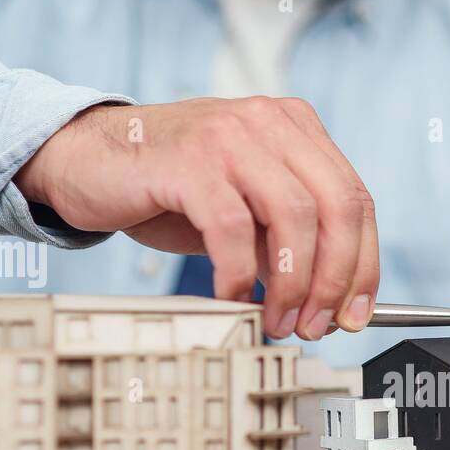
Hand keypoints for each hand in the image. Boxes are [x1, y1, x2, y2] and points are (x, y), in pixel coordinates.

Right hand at [14, 98, 378, 339]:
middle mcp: (270, 123)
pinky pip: (233, 230)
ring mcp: (231, 136)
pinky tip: (232, 299)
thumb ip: (288, 243)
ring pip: (294, 218)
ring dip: (292, 285)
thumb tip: (331, 302)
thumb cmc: (169, 189)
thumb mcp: (245, 213)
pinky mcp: (189, 161)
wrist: (86, 160)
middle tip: (316, 325)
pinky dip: (239, 276)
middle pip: (337, 208)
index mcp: (296, 128)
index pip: (356, 200)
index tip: (356, 314)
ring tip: (277, 320)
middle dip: (335, 280)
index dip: (364, 265)